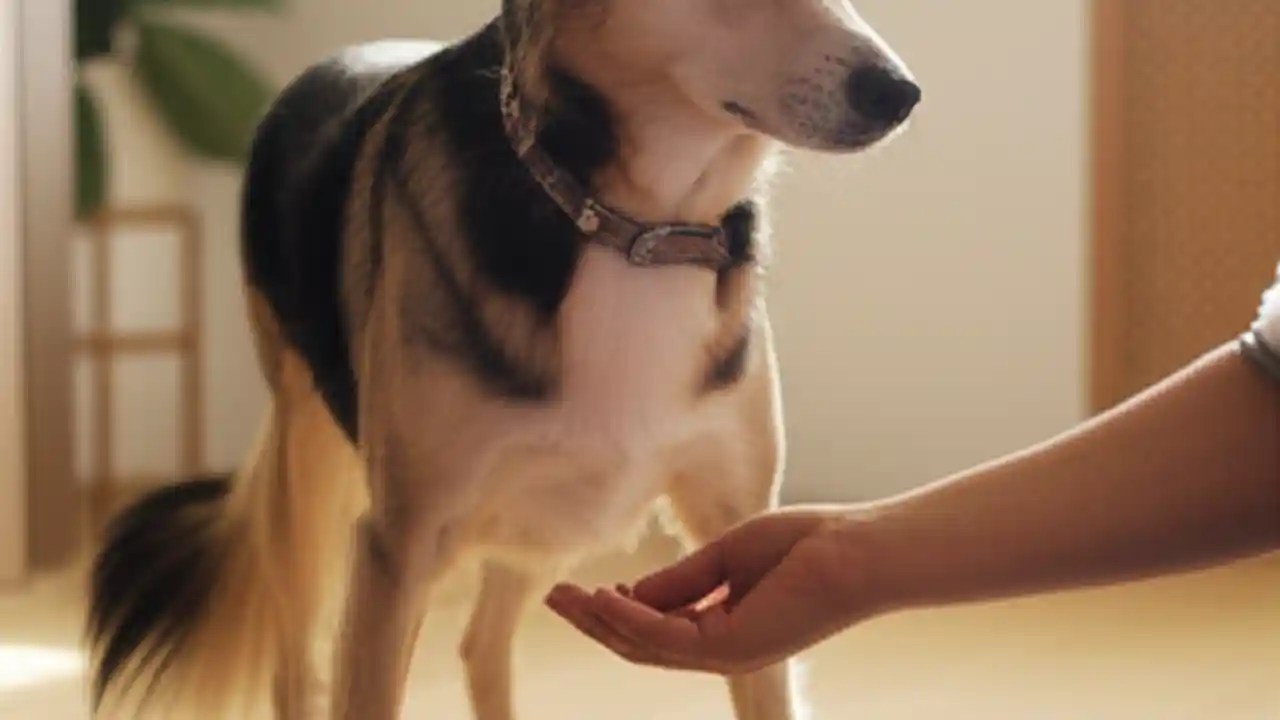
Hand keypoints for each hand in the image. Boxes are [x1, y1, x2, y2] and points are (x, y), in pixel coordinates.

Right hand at [545, 507, 875, 674]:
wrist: (858, 551)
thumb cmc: (808, 545)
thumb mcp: (728, 557)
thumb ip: (683, 579)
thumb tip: (629, 592)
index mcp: (727, 627)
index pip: (659, 627)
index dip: (620, 610)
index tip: (592, 588)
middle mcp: (723, 648)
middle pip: (642, 643)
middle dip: (596, 622)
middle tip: (555, 598)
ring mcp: (727, 652)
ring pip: (646, 645)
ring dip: (600, 622)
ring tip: (563, 597)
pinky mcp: (732, 646)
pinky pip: (665, 635)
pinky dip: (630, 617)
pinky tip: (603, 597)